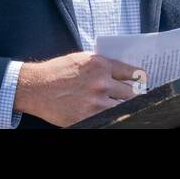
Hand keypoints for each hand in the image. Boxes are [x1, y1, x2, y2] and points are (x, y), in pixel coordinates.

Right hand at [13, 52, 146, 127]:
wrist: (36, 87)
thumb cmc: (58, 71)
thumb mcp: (82, 60)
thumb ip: (102, 65)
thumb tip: (122, 73)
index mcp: (101, 65)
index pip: (131, 72)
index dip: (140, 78)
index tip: (143, 81)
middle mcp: (100, 83)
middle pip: (131, 93)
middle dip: (135, 95)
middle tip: (138, 97)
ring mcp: (94, 102)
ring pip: (122, 107)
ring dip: (124, 107)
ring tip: (126, 107)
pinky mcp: (87, 117)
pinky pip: (107, 119)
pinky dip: (111, 117)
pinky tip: (112, 115)